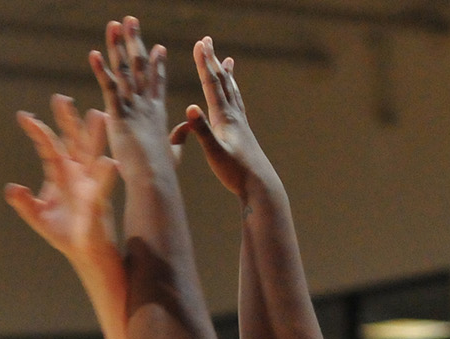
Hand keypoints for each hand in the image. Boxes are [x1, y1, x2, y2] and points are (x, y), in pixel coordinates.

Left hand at [4, 96, 118, 265]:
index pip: (48, 146)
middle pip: (72, 140)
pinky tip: (109, 162)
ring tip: (98, 114)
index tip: (24, 116)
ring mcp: (91, 183)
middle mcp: (77, 172)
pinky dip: (106, 174)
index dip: (37, 131)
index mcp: (60, 173)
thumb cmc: (65, 234)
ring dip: (95, 136)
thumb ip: (25, 203)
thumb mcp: (39, 218)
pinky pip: (102, 185)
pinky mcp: (99, 200)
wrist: (85, 253)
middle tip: (60, 99)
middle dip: (67, 120)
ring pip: (92, 154)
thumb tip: (11, 189)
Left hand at [90, 17, 172, 176]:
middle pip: (140, 66)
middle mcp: (146, 104)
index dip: (157, 64)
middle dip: (135, 42)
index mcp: (157, 113)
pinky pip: (108, 88)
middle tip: (131, 21)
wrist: (154, 180)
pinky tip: (94, 54)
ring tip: (114, 24)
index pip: (156, 83)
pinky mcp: (119, 115)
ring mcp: (133, 107)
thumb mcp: (174, 153)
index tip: (157, 47)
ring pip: (124, 70)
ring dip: (118, 46)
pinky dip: (101, 70)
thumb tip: (185, 133)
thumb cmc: (163, 173)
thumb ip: (178, 139)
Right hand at [169, 38, 278, 201]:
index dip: (204, 63)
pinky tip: (232, 97)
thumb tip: (190, 107)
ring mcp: (240, 123)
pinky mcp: (242, 133)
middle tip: (207, 41)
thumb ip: (202, 130)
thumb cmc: (235, 172)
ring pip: (232, 92)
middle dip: (212, 61)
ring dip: (226, 74)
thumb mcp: (214, 152)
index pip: (212, 84)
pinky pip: (237, 106)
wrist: (259, 186)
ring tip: (228, 60)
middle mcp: (234, 116)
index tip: (199, 43)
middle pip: (221, 81)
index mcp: (224, 118)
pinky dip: (233, 94)